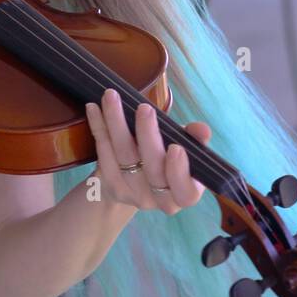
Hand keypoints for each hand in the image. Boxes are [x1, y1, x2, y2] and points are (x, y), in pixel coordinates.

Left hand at [84, 87, 211, 214]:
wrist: (134, 179)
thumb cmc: (167, 159)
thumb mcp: (185, 148)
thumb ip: (193, 139)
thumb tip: (202, 130)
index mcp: (184, 193)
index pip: (185, 192)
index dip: (179, 172)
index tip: (175, 147)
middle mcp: (159, 199)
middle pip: (153, 171)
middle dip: (148, 137)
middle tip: (145, 108)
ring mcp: (133, 194)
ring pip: (124, 159)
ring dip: (116, 124)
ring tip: (112, 97)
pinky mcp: (110, 184)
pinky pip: (103, 153)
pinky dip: (98, 128)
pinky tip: (94, 108)